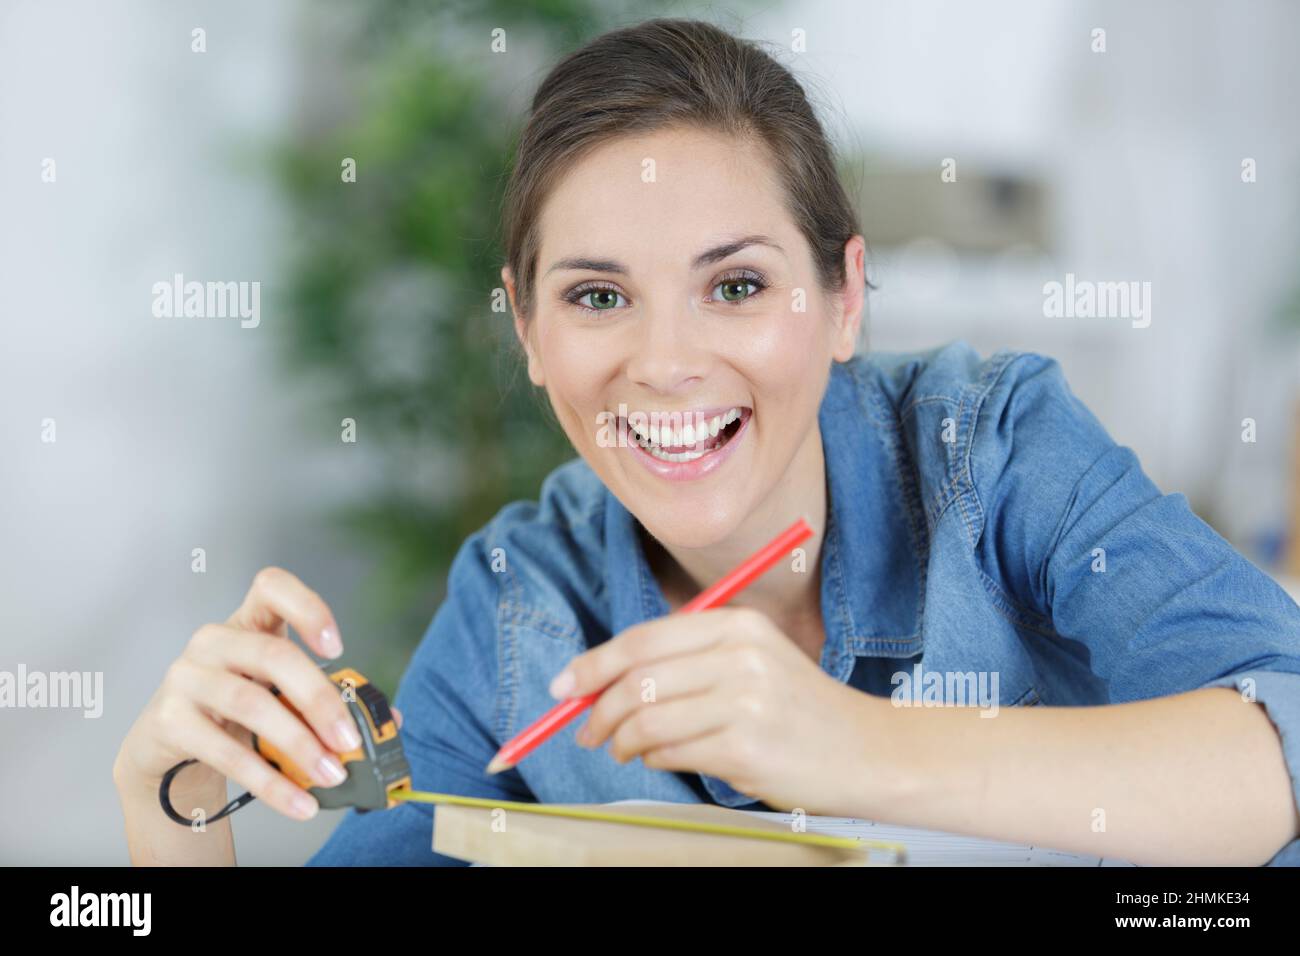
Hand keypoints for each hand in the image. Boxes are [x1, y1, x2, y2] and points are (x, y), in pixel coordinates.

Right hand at [113, 567, 399, 822]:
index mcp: (248, 622)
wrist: (170, 746)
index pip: (272, 586)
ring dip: (299, 744)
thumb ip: (328, 699)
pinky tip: (299, 802)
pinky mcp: (169, 719)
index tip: (337, 648)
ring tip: (331, 773)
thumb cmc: (235, 709)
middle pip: (275, 654)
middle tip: (349, 739)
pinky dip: (269, 782)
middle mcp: (213, 640)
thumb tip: (390, 721)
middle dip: (320, 699)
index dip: (308, 609)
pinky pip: (226, 752)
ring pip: (251, 702)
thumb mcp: (279, 694)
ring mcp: (186, 676)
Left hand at [554, 606, 883, 813]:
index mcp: (736, 624)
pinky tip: (666, 759)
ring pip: (645, 719)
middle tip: (586, 730)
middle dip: (597, 709)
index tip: (564, 686)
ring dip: (622, 741)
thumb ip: (682, 662)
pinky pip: (670, 753)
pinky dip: (655, 760)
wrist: (866, 751)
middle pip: (635, 678)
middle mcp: (739, 654)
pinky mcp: (744, 744)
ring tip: (626, 750)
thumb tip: (597, 681)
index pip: (643, 639)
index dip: (593, 663)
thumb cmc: (796, 709)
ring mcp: (743, 699)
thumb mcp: (749, 662)